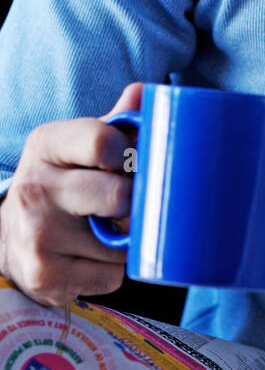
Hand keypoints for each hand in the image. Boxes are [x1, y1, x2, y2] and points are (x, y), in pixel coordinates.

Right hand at [0, 82, 141, 305]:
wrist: (12, 236)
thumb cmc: (63, 182)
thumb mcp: (80, 145)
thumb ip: (116, 123)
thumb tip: (148, 94)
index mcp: (47, 145)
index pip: (102, 142)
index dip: (131, 153)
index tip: (134, 162)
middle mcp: (35, 189)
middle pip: (117, 194)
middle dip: (135, 201)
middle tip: (131, 202)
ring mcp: (38, 235)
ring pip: (120, 241)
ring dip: (127, 241)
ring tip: (107, 230)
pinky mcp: (45, 275)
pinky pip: (111, 274)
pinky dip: (113, 269)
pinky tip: (93, 256)